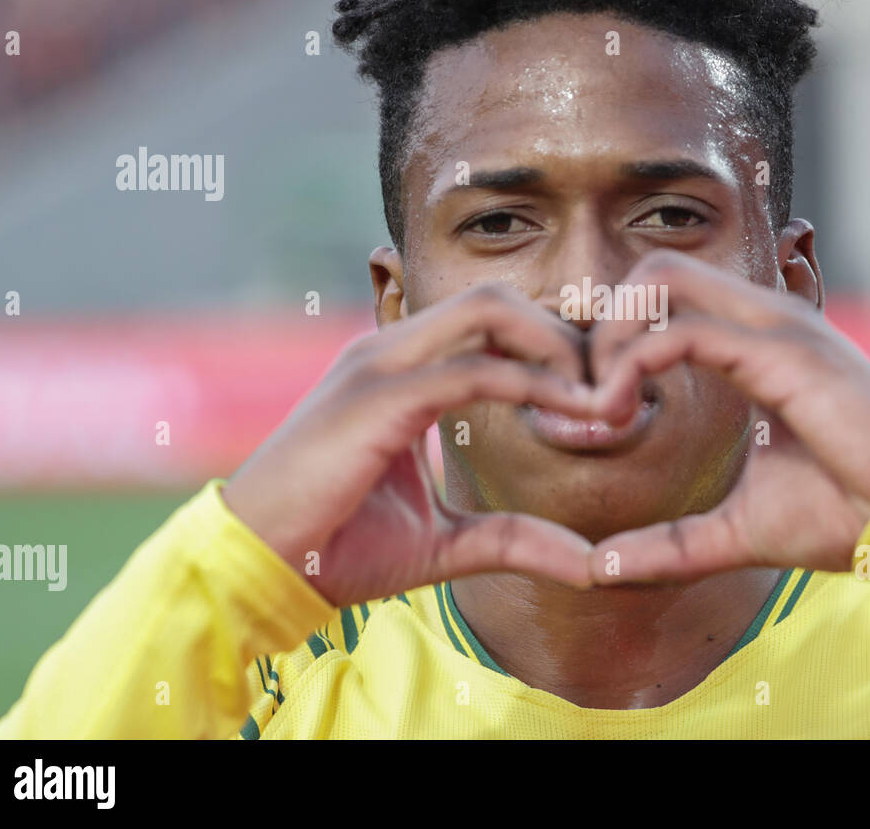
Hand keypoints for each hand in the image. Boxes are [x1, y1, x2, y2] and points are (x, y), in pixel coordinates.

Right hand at [220, 283, 598, 605]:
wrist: (257, 571)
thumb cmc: (337, 549)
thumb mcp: (444, 543)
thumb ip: (514, 539)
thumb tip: (589, 562)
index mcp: (400, 368)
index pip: (493, 322)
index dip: (555, 350)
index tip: (600, 402)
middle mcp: (390, 349)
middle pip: (501, 299)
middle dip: (567, 335)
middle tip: (612, 394)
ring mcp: (380, 364)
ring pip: (492, 312)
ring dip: (559, 351)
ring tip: (601, 404)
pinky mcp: (378, 397)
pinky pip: (474, 370)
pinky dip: (532, 386)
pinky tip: (569, 417)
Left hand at [584, 250, 869, 583]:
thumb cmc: (845, 516)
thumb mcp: (738, 530)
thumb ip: (670, 543)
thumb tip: (601, 568)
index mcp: (759, 343)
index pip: (667, 297)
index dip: (616, 340)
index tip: (594, 407)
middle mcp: (766, 320)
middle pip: (656, 269)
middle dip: (603, 323)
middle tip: (589, 396)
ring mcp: (777, 328)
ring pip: (661, 282)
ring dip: (610, 339)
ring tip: (599, 408)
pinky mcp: (784, 354)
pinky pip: (685, 332)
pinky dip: (633, 365)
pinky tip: (617, 415)